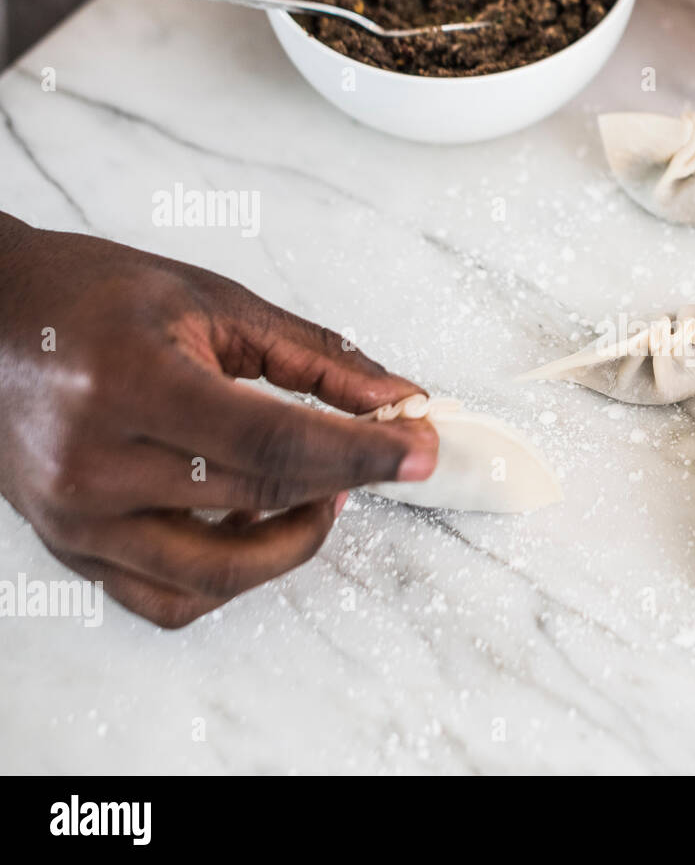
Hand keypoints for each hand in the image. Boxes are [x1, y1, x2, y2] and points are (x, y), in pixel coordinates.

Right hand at [0, 214, 438, 627]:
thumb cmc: (92, 297)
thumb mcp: (210, 302)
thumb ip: (314, 357)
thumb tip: (398, 401)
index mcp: (126, 386)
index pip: (272, 442)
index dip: (362, 453)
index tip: (421, 451)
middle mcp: (91, 466)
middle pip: (257, 500)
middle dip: (346, 482)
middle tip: (390, 457)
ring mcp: (74, 520)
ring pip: (218, 576)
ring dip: (293, 542)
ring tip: (322, 492)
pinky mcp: (70, 550)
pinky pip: (168, 600)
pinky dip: (229, 576)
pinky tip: (252, 522)